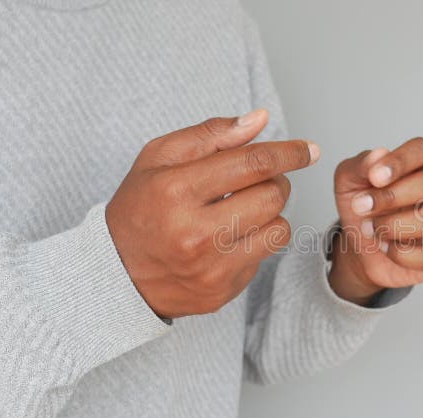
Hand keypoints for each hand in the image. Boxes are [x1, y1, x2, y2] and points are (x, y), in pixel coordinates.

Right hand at [106, 110, 319, 317]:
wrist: (114, 273)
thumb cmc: (139, 207)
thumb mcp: (159, 158)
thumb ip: (212, 135)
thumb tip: (259, 119)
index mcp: (176, 191)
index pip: (252, 164)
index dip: (288, 152)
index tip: (307, 149)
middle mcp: (195, 233)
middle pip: (273, 196)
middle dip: (275, 181)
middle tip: (256, 181)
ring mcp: (210, 268)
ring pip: (279, 230)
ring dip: (270, 214)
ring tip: (243, 210)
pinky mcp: (221, 292)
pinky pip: (264, 258)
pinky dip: (255, 243)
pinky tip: (228, 239)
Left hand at [331, 137, 422, 304]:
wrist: (362, 252)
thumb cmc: (365, 210)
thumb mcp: (349, 183)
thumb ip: (360, 166)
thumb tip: (379, 154)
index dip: (399, 162)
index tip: (374, 178)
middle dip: (392, 197)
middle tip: (363, 207)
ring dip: (392, 226)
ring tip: (372, 229)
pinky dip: (399, 253)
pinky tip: (387, 247)